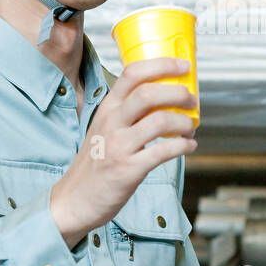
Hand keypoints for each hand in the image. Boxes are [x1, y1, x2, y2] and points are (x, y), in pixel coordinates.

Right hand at [49, 57, 196, 247]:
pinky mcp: (128, 169)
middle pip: (149, 93)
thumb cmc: (94, 164)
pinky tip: (188, 146)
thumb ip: (126, 113)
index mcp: (107, 108)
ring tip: (190, 127)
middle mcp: (111, 122)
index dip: (162, 65)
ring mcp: (119, 146)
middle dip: (178, 93)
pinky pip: (163, 151)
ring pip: (160, 120)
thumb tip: (163, 99)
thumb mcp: (103, 129)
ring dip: (184, 122)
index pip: (133, 73)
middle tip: (191, 100)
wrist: (73, 200)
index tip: (183, 66)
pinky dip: (183, 146)